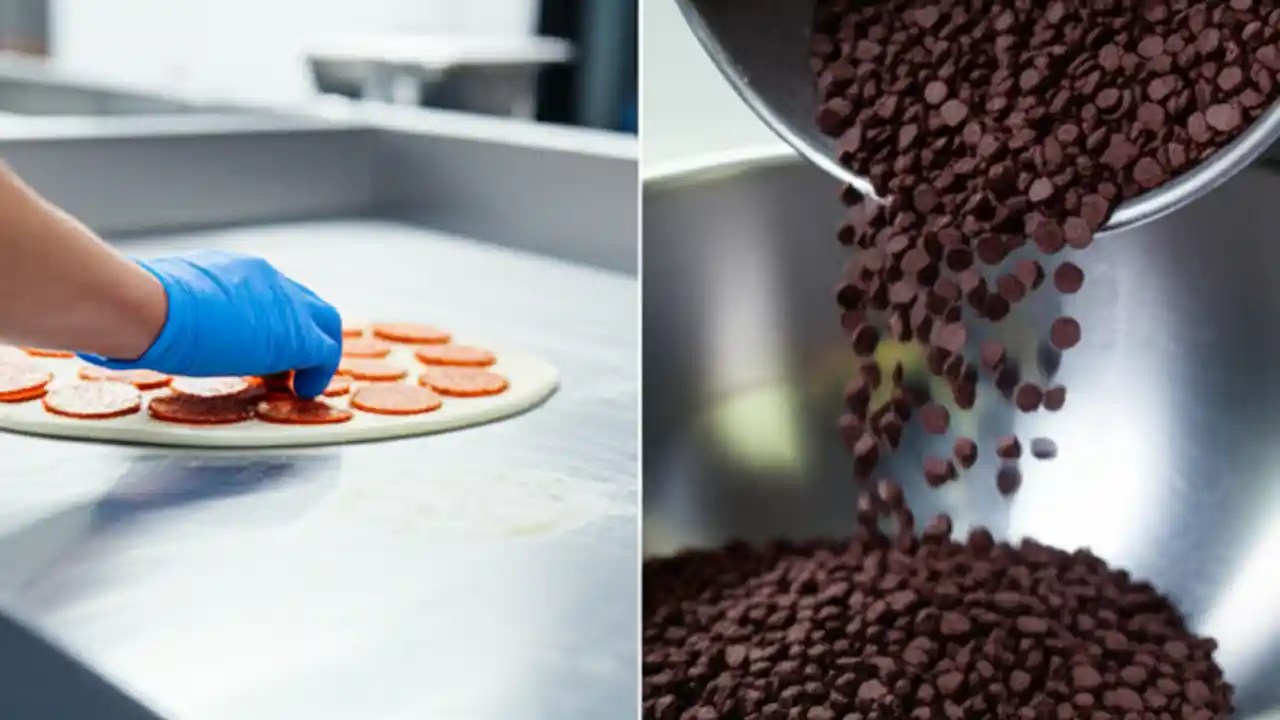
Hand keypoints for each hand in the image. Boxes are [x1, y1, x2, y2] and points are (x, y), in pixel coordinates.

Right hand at [81, 251, 341, 397]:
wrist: (146, 307)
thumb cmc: (139, 304)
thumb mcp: (162, 298)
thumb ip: (173, 309)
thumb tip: (145, 325)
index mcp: (235, 271)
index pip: (268, 294)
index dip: (270, 320)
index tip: (257, 344)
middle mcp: (267, 280)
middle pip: (304, 304)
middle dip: (300, 334)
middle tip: (285, 366)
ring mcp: (286, 305)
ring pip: (322, 324)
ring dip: (313, 354)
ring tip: (296, 381)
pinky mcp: (295, 337)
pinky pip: (324, 354)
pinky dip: (319, 373)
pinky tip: (303, 391)